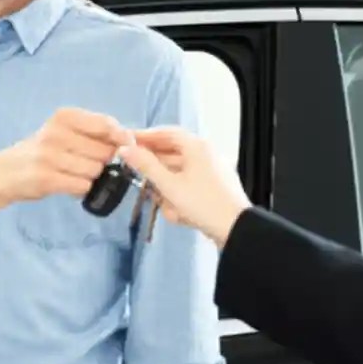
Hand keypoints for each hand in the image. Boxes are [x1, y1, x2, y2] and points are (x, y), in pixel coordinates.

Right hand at [0, 107, 133, 201]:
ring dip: (91, 176)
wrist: (6, 172)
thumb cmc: (42, 150)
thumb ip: (94, 130)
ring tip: (73, 173)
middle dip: (103, 161)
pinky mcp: (46, 179)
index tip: (126, 147)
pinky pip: (83, 186)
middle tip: (85, 163)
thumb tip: (129, 139)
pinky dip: (81, 188)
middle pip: (104, 151)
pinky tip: (68, 184)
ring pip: (96, 170)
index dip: (122, 138)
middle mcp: (56, 133)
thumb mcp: (63, 130)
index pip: (106, 125)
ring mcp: (50, 156)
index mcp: (64, 116)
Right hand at [117, 127, 250, 246]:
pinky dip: (180, 196)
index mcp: (198, 146)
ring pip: (180, 172)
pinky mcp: (215, 187)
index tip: (128, 142)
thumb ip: (146, 166)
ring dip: (168, 187)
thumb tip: (126, 149)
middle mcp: (207, 154)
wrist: (236, 230)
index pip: (166, 133)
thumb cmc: (204, 205)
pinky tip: (176, 212)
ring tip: (161, 202)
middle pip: (173, 153)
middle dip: (156, 168)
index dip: (145, 137)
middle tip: (139, 175)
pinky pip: (191, 186)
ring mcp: (213, 170)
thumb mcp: (169, 185)